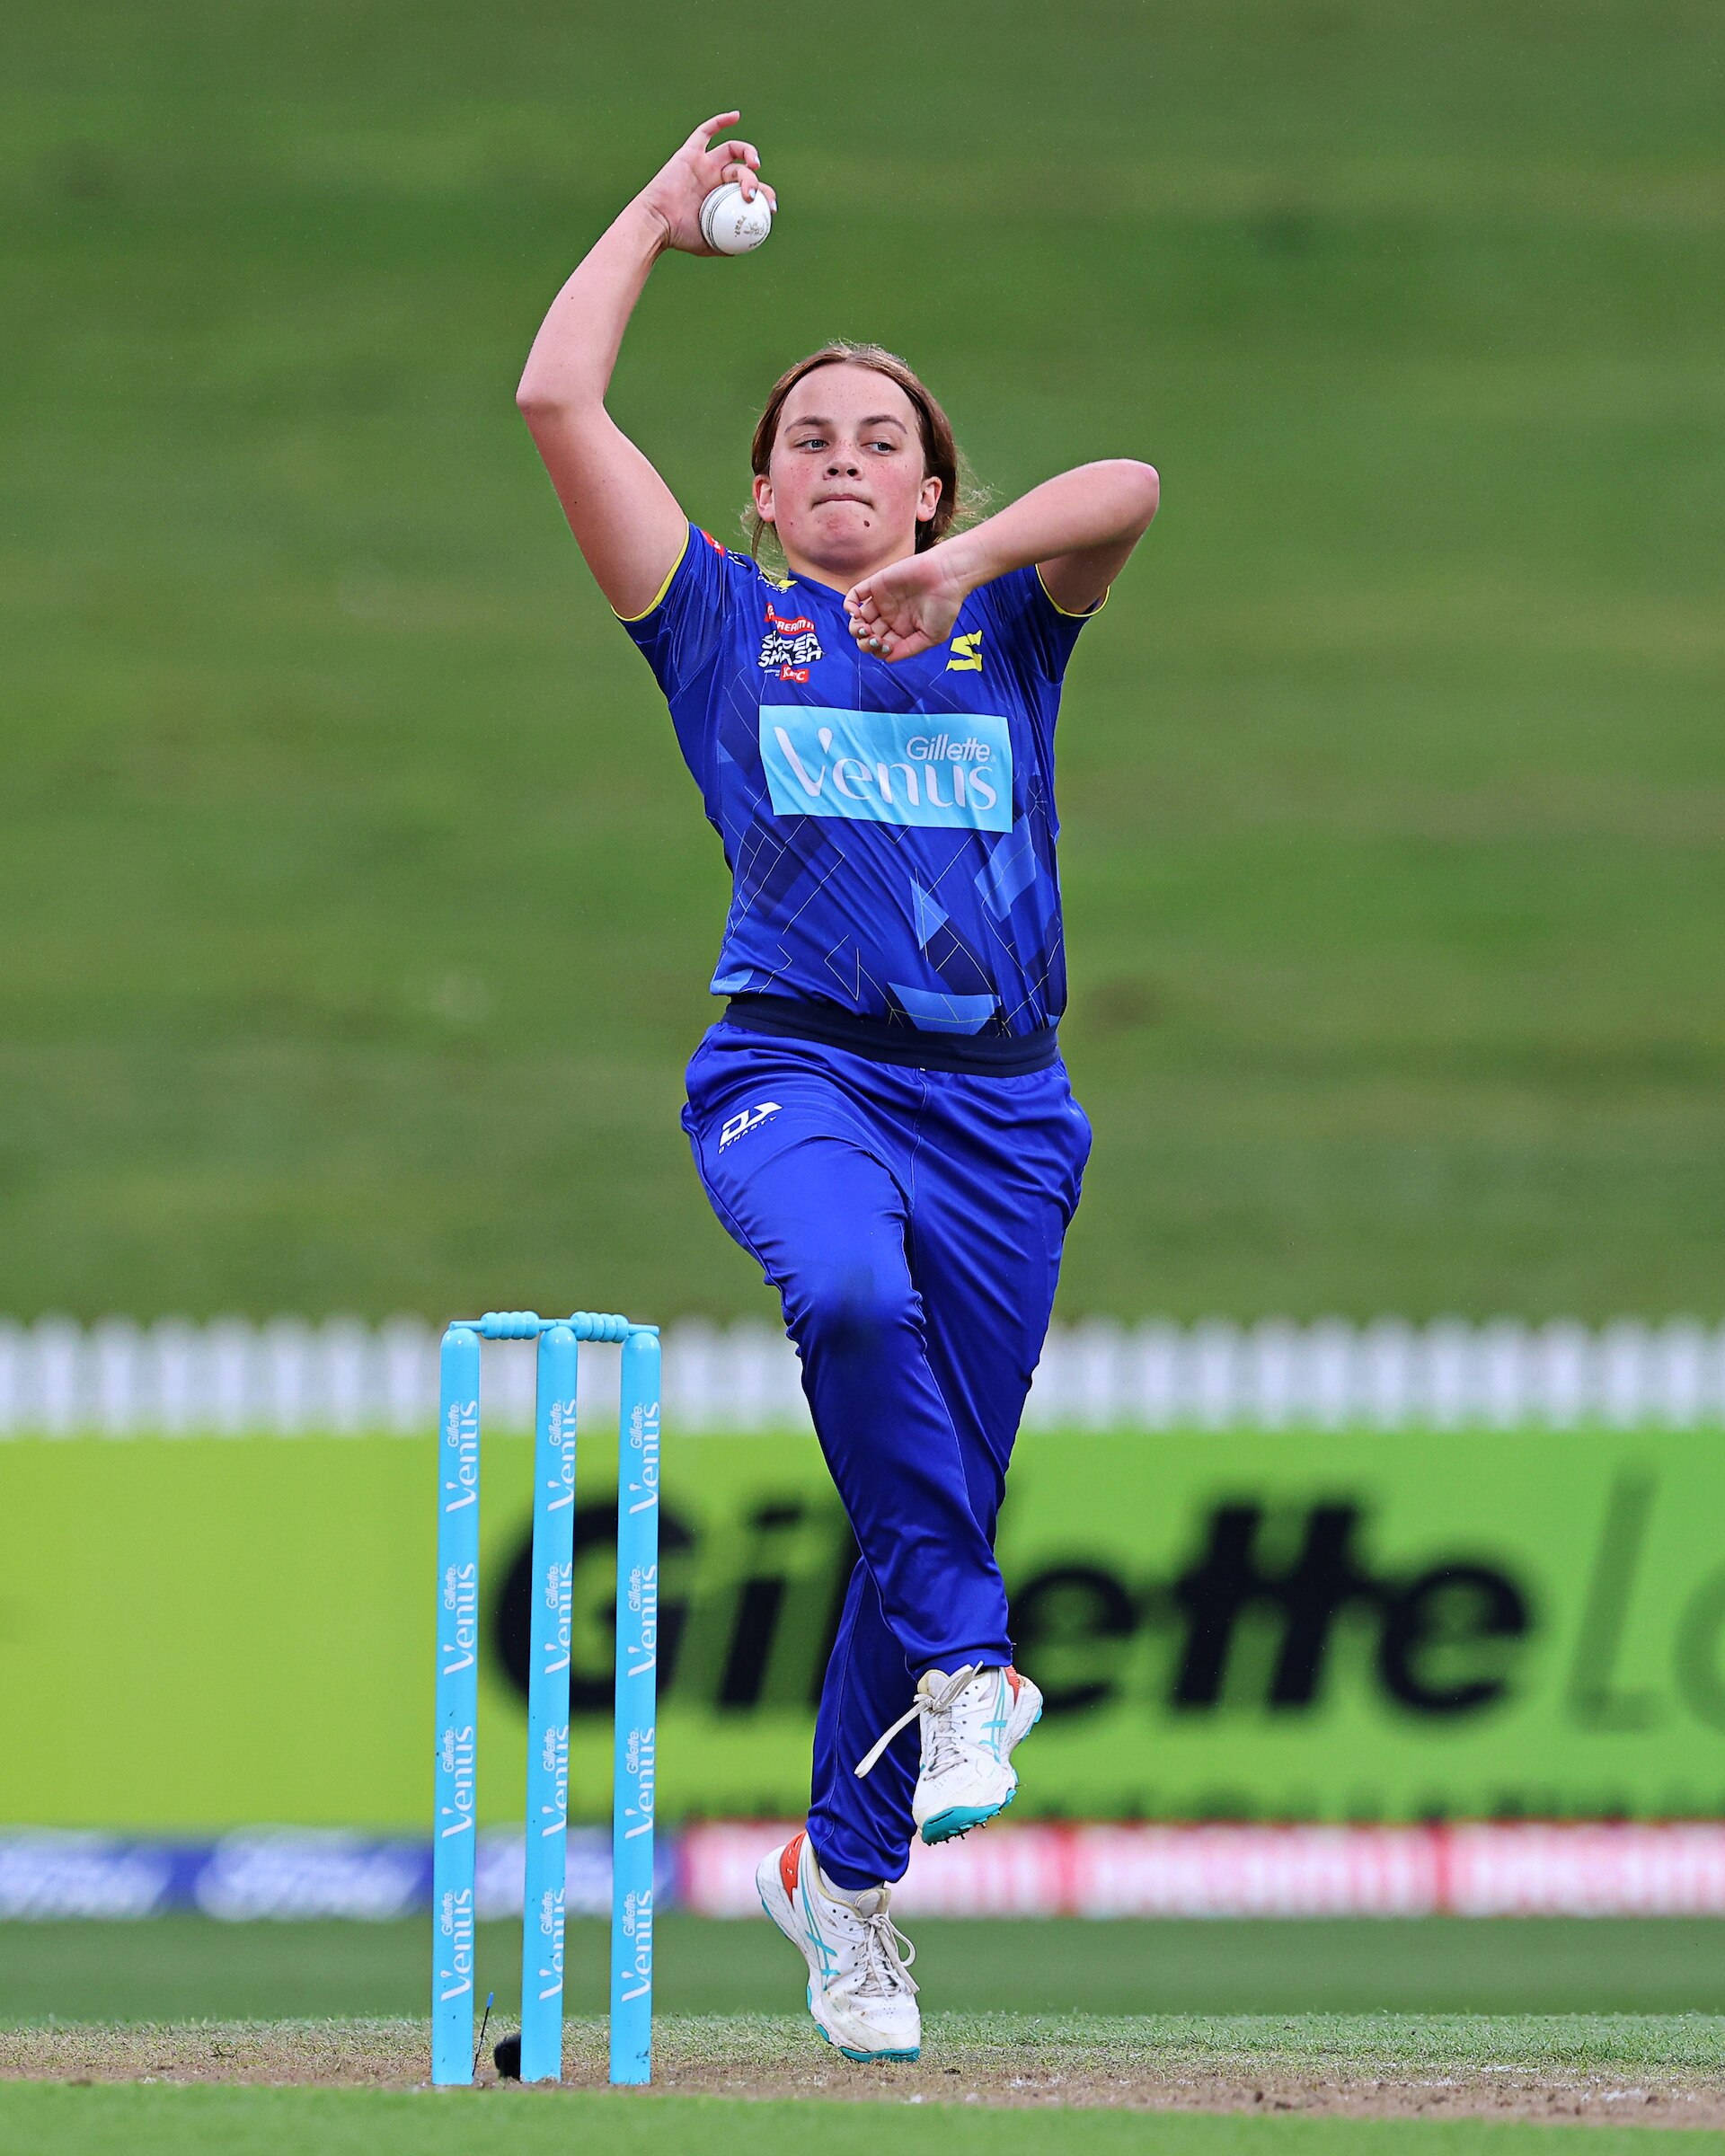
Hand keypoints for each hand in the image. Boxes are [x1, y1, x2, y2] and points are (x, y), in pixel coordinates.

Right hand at [635, 111, 776, 255]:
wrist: (658, 223)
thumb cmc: (680, 236)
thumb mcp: (709, 244)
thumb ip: (727, 245)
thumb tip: (747, 246)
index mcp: (722, 197)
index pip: (749, 189)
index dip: (764, 195)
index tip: (770, 208)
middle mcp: (715, 178)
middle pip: (744, 171)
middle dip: (755, 181)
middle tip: (754, 194)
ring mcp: (704, 164)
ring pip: (733, 150)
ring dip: (748, 153)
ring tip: (753, 165)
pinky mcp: (691, 153)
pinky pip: (706, 131)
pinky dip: (721, 121)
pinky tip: (735, 117)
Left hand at [844, 550, 967, 662]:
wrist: (948, 576)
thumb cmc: (945, 607)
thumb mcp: (932, 637)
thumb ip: (909, 649)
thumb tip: (887, 658)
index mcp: (902, 631)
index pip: (880, 647)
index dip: (878, 650)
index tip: (887, 646)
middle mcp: (890, 617)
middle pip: (867, 636)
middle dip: (865, 642)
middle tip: (874, 637)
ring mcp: (881, 601)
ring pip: (858, 619)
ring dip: (855, 628)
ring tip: (865, 627)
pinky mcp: (876, 585)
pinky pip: (854, 595)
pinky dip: (848, 605)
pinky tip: (854, 613)